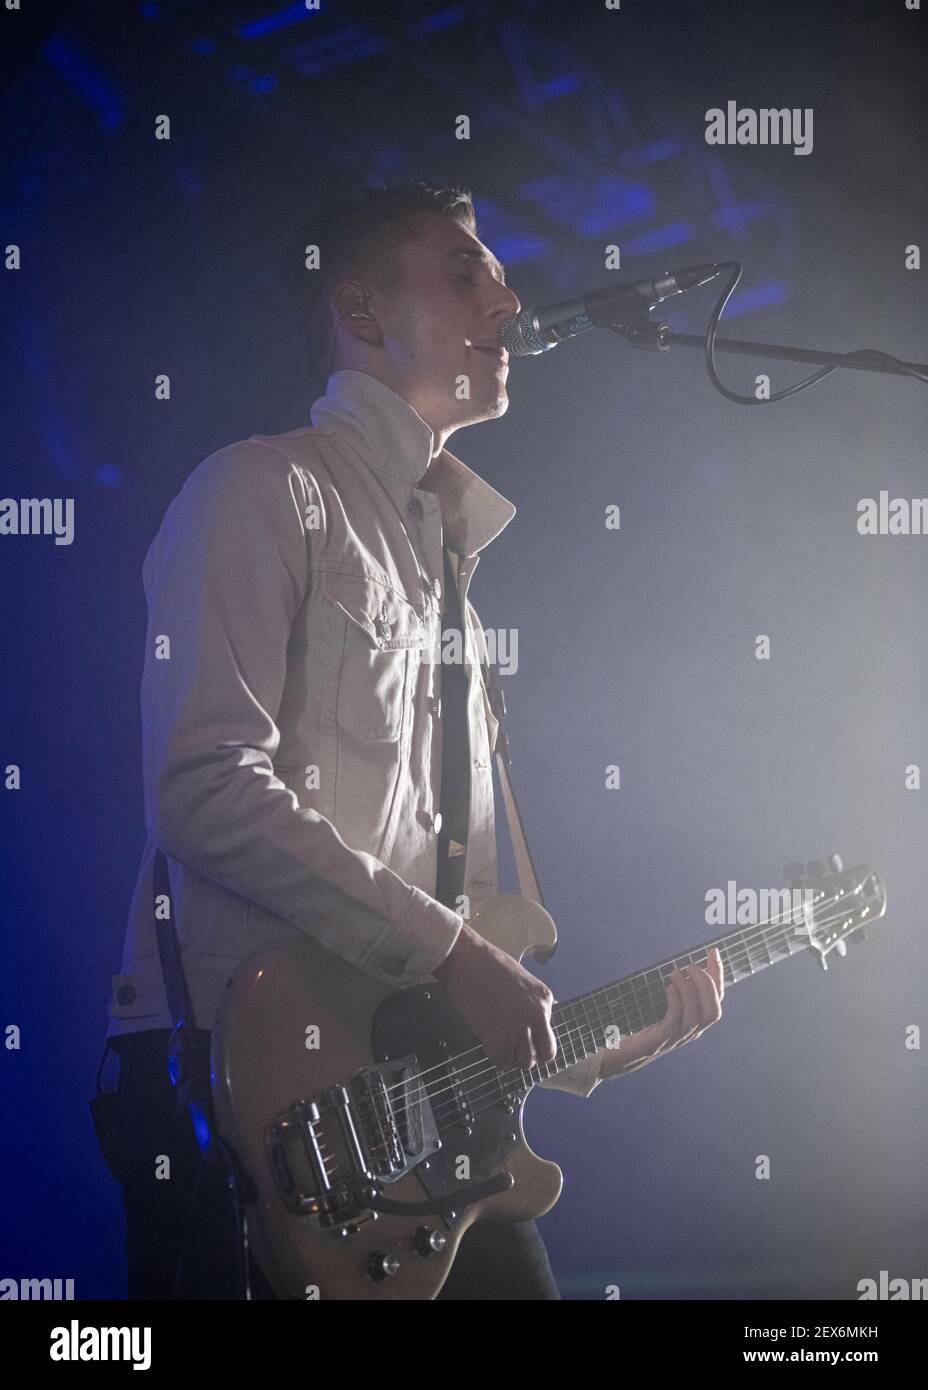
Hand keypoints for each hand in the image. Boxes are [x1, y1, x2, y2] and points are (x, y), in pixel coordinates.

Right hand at [433, 923, 556, 1074]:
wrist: (466, 961)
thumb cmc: (487, 963)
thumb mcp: (520, 978)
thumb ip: (529, 1000)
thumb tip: (528, 1018)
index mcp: (545, 999)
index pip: (549, 1031)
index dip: (535, 1038)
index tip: (524, 1038)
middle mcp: (537, 1016)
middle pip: (545, 1053)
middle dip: (531, 1055)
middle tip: (516, 1050)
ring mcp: (519, 1029)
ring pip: (524, 1062)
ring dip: (512, 1058)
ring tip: (500, 1047)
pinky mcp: (498, 1039)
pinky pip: (503, 1063)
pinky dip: (496, 1059)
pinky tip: (489, 1047)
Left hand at [599, 948, 723, 1078]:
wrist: (614, 1055)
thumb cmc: (637, 1026)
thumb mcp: (659, 1004)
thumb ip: (673, 990)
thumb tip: (681, 965)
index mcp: (692, 1022)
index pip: (716, 1000)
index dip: (717, 975)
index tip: (712, 952)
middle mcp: (689, 1032)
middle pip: (713, 1011)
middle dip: (708, 984)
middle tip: (691, 964)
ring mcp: (674, 1039)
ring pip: (697, 1018)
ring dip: (690, 990)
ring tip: (676, 972)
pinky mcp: (657, 1042)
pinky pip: (674, 1022)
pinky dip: (676, 1002)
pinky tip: (669, 988)